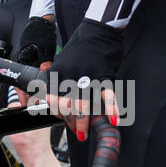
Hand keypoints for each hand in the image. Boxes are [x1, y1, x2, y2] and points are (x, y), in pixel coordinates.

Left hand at [47, 19, 122, 141]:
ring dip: (83, 124)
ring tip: (84, 136)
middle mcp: (69, 76)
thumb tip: (57, 101)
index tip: (64, 122)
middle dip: (70, 124)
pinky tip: (113, 121)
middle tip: (77, 133)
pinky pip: (107, 96)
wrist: (99, 29)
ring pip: (83, 106)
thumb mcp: (63, 62)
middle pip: (66, 107)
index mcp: (57, 73)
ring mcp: (87, 76)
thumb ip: (59, 81)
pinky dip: (110, 110)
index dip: (58, 115)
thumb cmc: (82, 48)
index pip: (52, 100)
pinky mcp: (104, 74)